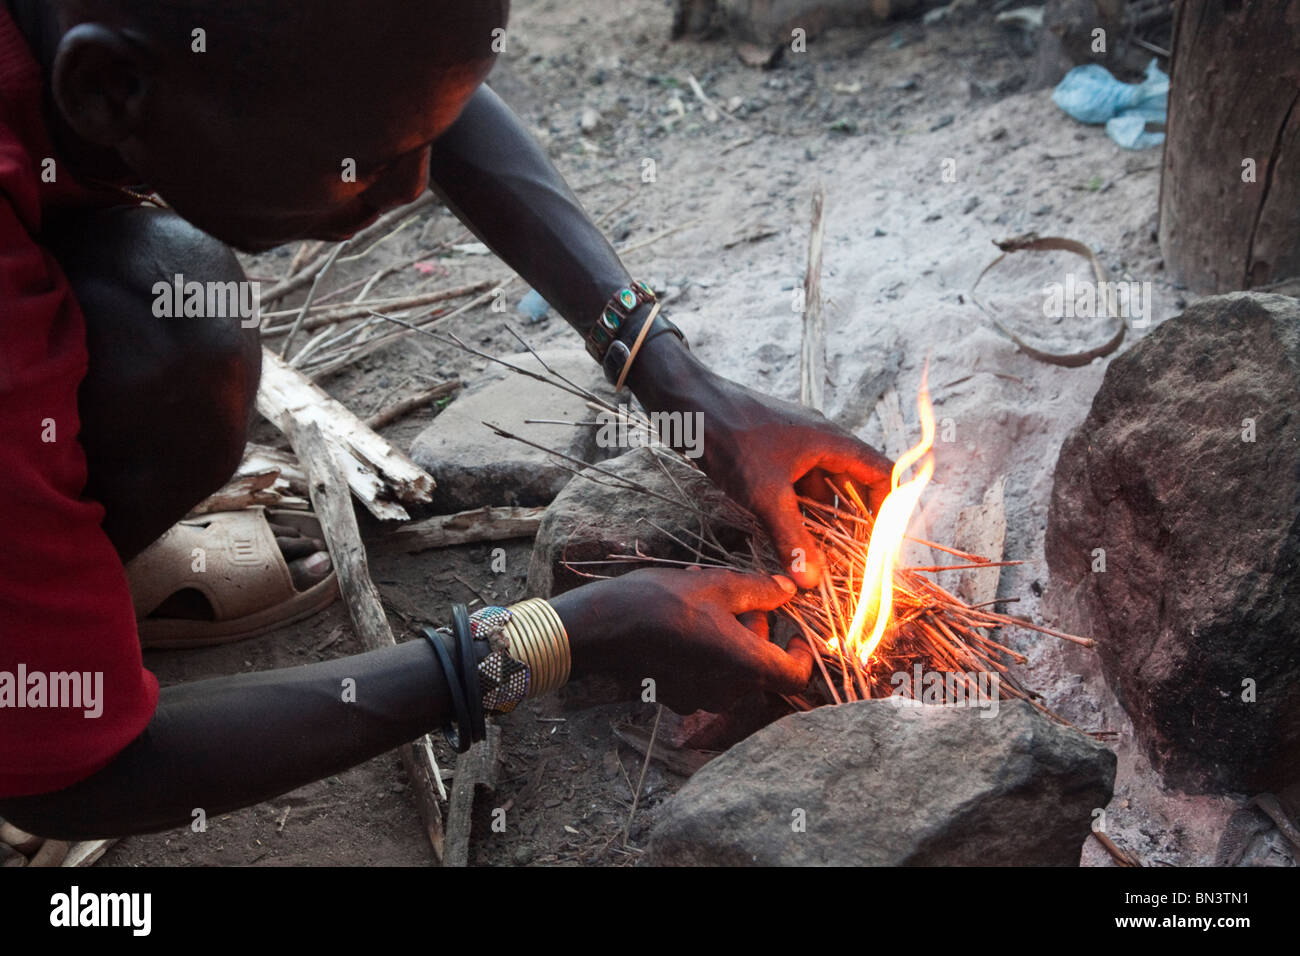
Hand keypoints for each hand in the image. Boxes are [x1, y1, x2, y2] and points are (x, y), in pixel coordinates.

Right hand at [551, 568, 811, 713]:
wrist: (603, 627)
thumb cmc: (662, 602)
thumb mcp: (718, 585)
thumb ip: (760, 591)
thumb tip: (788, 591)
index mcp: (746, 664)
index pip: (796, 677)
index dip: (803, 655)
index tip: (793, 631)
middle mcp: (728, 690)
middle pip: (764, 671)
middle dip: (761, 637)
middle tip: (744, 604)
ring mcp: (701, 698)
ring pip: (736, 674)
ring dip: (735, 644)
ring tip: (713, 607)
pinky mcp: (678, 698)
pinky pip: (709, 679)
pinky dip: (710, 656)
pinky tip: (690, 625)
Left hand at [626, 340, 893, 588]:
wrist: (687, 404)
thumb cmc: (731, 439)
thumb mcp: (765, 495)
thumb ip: (791, 537)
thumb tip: (812, 580)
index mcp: (832, 441)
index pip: (882, 473)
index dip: (886, 508)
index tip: (878, 543)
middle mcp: (821, 439)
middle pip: (854, 482)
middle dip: (854, 519)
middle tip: (848, 556)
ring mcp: (797, 443)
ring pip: (823, 484)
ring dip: (824, 515)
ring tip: (818, 550)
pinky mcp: (774, 449)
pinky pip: (799, 481)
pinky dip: (800, 505)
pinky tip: (788, 529)